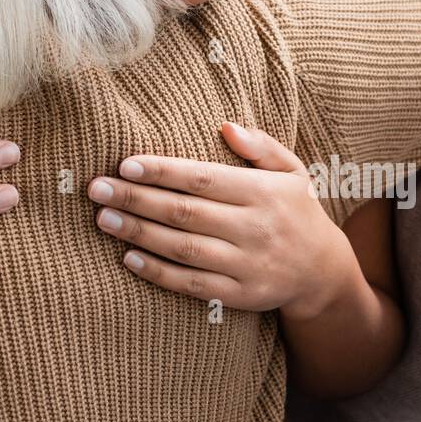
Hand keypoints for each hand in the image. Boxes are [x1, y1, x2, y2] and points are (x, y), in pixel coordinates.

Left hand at [87, 121, 350, 316]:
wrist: (324, 272)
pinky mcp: (240, 296)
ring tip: (103, 218)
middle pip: (185, 212)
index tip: (125, 164)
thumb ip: (260, 146)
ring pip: (184, 248)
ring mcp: (247, 265)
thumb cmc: (296, 209)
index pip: (203, 178)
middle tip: (96, 188)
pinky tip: (128, 258)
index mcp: (263, 192)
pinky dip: (158, 273)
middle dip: (137, 199)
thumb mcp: (291, 171)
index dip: (162, 171)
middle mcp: (255, 228)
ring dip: (139, 233)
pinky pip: (193, 285)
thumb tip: (225, 125)